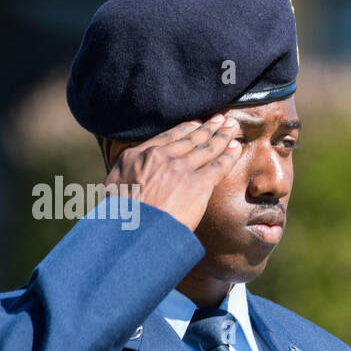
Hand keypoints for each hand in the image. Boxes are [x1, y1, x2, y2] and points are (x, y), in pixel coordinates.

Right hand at [103, 114, 241, 230]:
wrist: (133, 231)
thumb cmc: (120, 218)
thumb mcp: (113, 188)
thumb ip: (127, 177)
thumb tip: (133, 181)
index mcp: (136, 156)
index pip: (166, 138)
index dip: (184, 130)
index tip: (195, 124)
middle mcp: (159, 156)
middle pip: (189, 139)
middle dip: (207, 128)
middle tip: (220, 119)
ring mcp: (179, 168)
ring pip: (206, 148)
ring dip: (222, 136)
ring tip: (233, 127)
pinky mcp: (197, 183)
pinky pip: (218, 166)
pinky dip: (229, 155)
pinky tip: (236, 148)